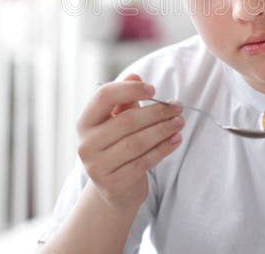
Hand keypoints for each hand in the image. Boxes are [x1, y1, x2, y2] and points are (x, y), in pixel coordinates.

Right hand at [76, 74, 183, 210]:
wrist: (114, 189)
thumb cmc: (118, 147)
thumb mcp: (117, 121)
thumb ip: (124, 99)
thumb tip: (135, 75)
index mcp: (84, 123)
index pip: (104, 97)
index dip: (129, 89)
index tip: (153, 89)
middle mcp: (85, 144)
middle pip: (126, 121)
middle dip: (156, 112)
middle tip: (178, 107)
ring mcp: (97, 166)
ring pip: (137, 142)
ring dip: (163, 130)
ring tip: (180, 122)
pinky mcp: (114, 183)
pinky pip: (144, 161)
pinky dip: (163, 149)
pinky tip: (176, 139)